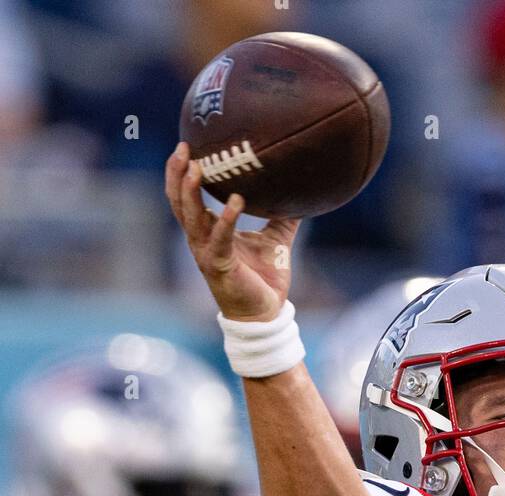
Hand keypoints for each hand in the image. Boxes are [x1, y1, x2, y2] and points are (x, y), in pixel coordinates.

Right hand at [165, 142, 300, 321]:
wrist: (266, 315)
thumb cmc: (265, 279)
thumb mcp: (276, 239)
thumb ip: (282, 216)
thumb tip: (301, 190)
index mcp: (209, 232)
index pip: (186, 198)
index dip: (181, 173)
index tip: (187, 145)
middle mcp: (201, 241)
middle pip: (179, 202)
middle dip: (177, 175)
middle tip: (183, 147)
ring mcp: (206, 254)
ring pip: (191, 218)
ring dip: (191, 192)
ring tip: (197, 167)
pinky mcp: (219, 267)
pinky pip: (219, 239)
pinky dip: (226, 219)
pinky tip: (235, 200)